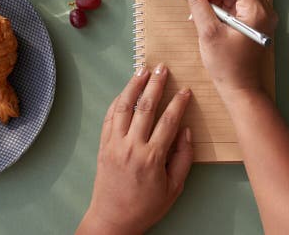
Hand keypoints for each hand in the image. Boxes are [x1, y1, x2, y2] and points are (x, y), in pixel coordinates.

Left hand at [77, 65, 192, 234]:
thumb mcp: (174, 188)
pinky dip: (118, 100)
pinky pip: (110, 117)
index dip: (178, 103)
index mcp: (152, 158)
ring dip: (134, 85)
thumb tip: (185, 130)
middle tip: (163, 68)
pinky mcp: (103, 145)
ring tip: (143, 70)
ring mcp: (114, 144)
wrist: (113, 219)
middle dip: (155, 84)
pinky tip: (126, 90)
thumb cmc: (146, 206)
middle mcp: (131, 147)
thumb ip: (183, 158)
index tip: (185, 90)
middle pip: (145, 107)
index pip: (168, 121)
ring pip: (124, 107)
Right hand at [185, 0, 276, 96]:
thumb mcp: (208, 33)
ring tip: (206, 15)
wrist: (240, 87)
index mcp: (257, 12)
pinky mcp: (259, 22)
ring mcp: (264, 17)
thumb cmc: (226, 65)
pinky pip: (244, 3)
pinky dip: (228, 6)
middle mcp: (266, 11)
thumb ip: (199, 5)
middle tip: (205, 3)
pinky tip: (215, 20)